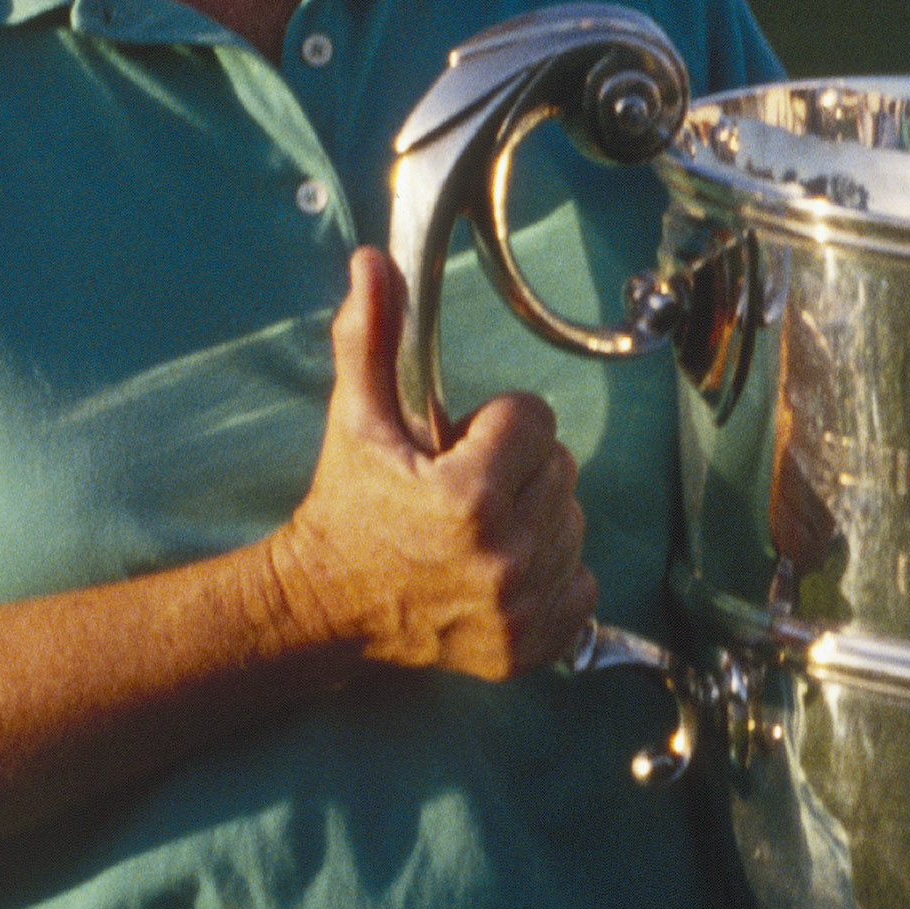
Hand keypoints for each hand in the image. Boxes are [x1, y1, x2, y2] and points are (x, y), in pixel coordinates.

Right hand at [268, 249, 596, 679]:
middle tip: (459, 489)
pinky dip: (550, 574)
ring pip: (572, 523)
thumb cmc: (345, 509)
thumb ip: (370, 339)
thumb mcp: (356, 420)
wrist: (326, 609)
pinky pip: (582, 585)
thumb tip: (373, 262)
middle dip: (517, 469)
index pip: (536, 420)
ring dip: (534, 518)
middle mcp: (504, 558)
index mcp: (468, 498)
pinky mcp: (531, 646)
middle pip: (561, 470)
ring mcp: (521, 608)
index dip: (494, 425)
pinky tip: (497, 570)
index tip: (455, 447)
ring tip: (475, 531)